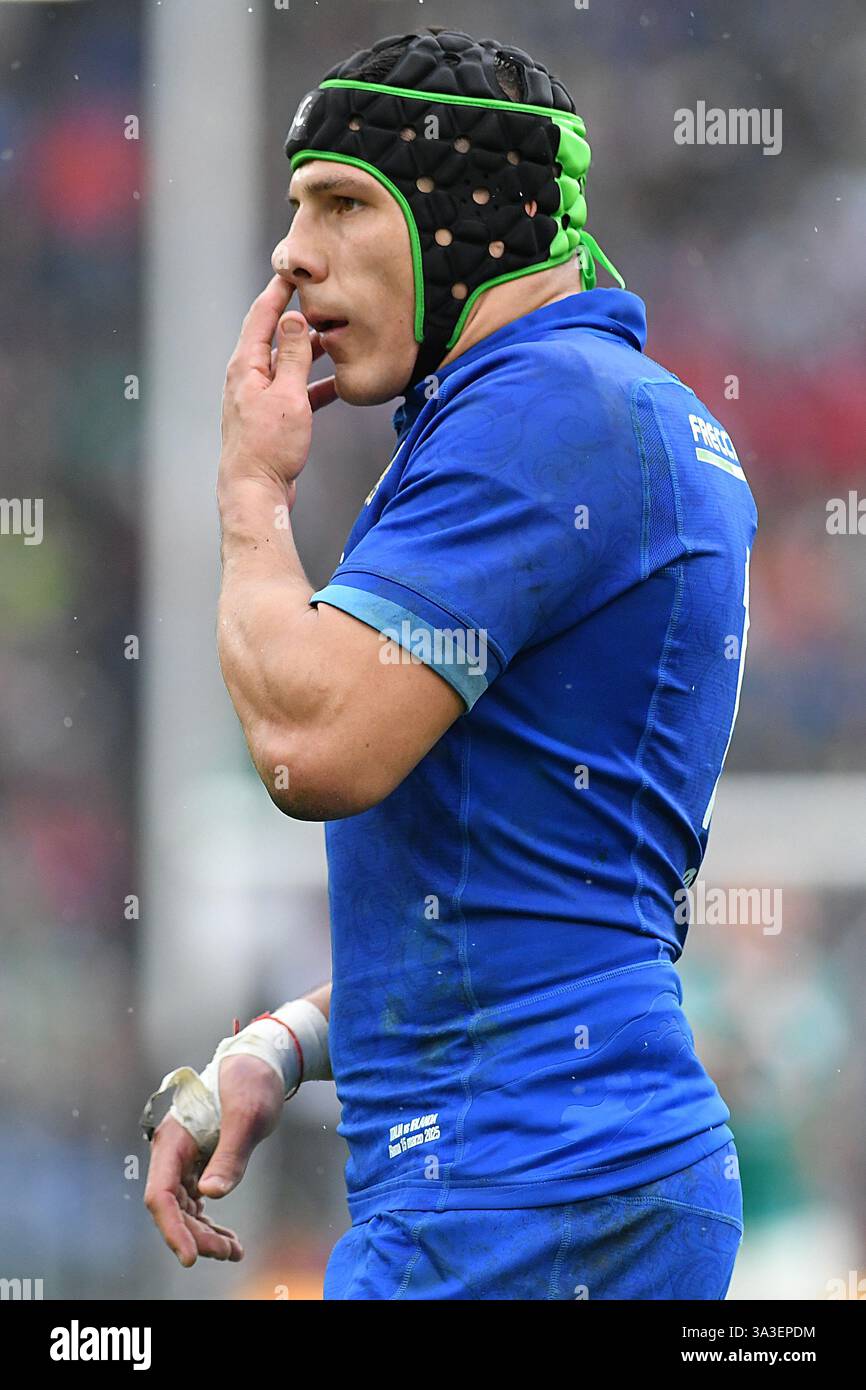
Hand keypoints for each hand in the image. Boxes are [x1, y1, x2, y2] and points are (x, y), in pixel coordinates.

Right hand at [143, 1053, 284, 1266]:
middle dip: (196, 1236)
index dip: (172, 1228)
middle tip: (230, 1252)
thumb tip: (210, 1196)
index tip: (191, 1257)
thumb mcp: (247, 1116)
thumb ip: (230, 1154)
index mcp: (173, 1139)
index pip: (160, 1195)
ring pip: (184, 1209)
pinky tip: (229, 1238)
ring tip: (234, 1250)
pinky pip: (197, 1201)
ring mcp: (184, 1159)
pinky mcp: (199, 1163)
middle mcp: (172, 1152)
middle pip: (173, 1208)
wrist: (261, 1063)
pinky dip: (210, 1222)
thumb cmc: (252, 1082)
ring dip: (204, 1233)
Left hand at [218, 275, 338, 504]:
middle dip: (299, 318)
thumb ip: (294, 356)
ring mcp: (258, 397)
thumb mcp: (288, 396)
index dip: (279, 290)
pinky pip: (296, 390)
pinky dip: (315, 384)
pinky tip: (338, 383)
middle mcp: (248, 377)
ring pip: (288, 364)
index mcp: (246, 366)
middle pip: (275, 337)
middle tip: (323, 301)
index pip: (261, 315)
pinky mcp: (271, 417)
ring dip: (312, 353)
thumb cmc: (268, 446)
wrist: (255, 490)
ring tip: (338, 340)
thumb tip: (295, 319)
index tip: (295, 270)